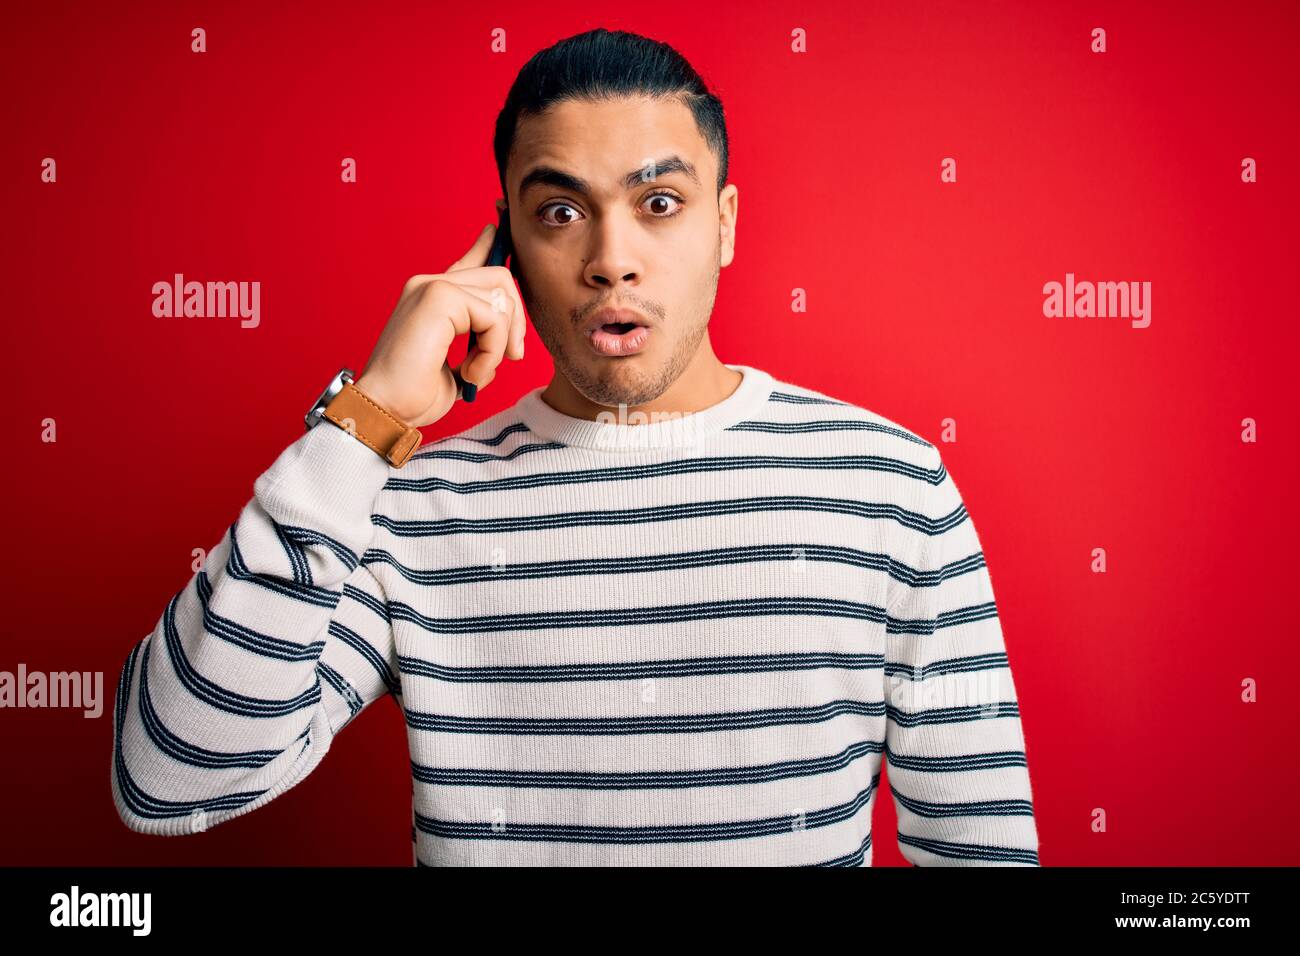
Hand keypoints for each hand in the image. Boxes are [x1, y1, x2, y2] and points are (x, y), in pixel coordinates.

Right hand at [355, 219, 525, 426]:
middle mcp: (430, 283)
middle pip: (500, 276)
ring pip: (500, 297)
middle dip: (516, 320)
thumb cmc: (414, 396)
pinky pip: (493, 317)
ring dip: (500, 343)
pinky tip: (470, 372)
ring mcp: (432, 285)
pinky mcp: (438, 296)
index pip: (471, 259)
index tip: (499, 222)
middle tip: (510, 358)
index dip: (491, 241)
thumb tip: (509, 344)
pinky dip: (492, 351)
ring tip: (476, 371)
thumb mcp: (460, 368)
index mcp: (432, 297)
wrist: (385, 409)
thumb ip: (481, 346)